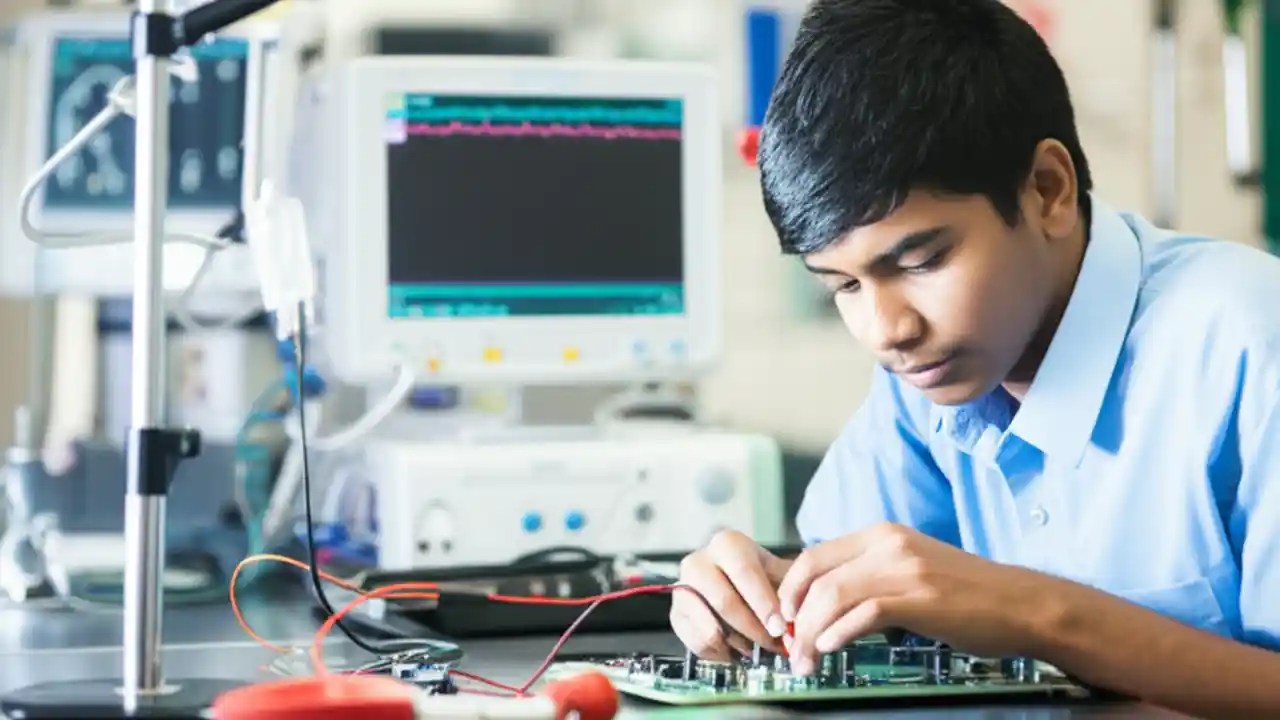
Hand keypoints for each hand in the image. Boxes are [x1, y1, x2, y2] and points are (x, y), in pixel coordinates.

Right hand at [670, 530, 793, 660]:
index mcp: (727, 544)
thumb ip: (790, 595)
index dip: (763, 603)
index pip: (744, 573)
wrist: (735, 579)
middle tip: (773, 645)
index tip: (780, 628)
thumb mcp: (780, 573)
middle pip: (724, 602)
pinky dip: (721, 654)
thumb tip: (796, 628)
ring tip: (756, 648)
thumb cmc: (762, 576)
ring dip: (737, 644)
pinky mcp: (676, 614)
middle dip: (753, 629)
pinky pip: (696, 643)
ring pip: (708, 627)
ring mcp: (682, 588)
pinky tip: (737, 650)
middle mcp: (698, 562)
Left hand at [777, 523, 1059, 674]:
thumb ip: (870, 575)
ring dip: (812, 632)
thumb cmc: (964, 594)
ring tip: (807, 659)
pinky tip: (831, 648)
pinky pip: (864, 613)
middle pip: (816, 576)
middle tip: (790, 648)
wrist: (1019, 603)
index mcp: (881, 534)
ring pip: (833, 594)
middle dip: (794, 616)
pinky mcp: (920, 598)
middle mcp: (888, 544)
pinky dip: (839, 632)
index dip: (790, 591)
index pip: (814, 556)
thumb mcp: (910, 568)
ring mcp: (905, 569)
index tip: (784, 620)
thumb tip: (825, 602)